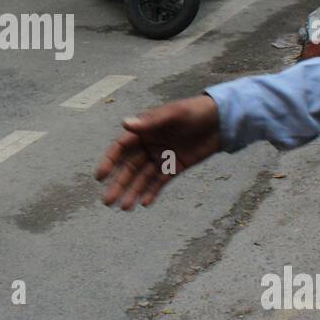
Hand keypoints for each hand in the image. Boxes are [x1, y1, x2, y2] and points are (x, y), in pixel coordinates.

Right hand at [96, 95, 221, 209]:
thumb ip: (150, 122)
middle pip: (129, 167)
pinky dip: (152, 192)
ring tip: (124, 207)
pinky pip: (160, 182)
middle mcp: (149, 145)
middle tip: (107, 201)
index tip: (100, 177)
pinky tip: (144, 203)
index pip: (121, 148)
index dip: (109, 161)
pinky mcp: (175, 167)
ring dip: (133, 191)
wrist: (220, 120)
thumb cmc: (194, 111)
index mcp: (144, 130)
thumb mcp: (173, 114)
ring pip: (143, 178)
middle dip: (118, 184)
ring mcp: (161, 157)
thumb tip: (125, 124)